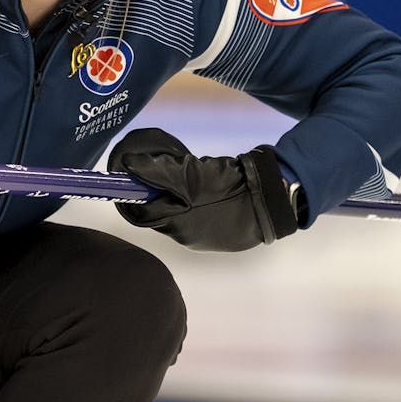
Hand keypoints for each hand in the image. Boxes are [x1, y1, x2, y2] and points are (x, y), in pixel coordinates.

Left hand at [109, 128, 297, 251]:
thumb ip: (159, 170)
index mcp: (178, 224)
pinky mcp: (216, 234)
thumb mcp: (193, 173)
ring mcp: (202, 237)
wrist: (272, 202)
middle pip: (156, 212)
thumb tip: (128, 165)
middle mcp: (186, 236)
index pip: (139, 211)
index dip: (132, 192)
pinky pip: (192, 216)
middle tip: (158, 165)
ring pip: (174, 213)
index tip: (128, 171)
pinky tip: (200, 185)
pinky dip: (188, 200)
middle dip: (152, 190)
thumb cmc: (230, 188)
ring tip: (184, 172)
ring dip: (171, 193)